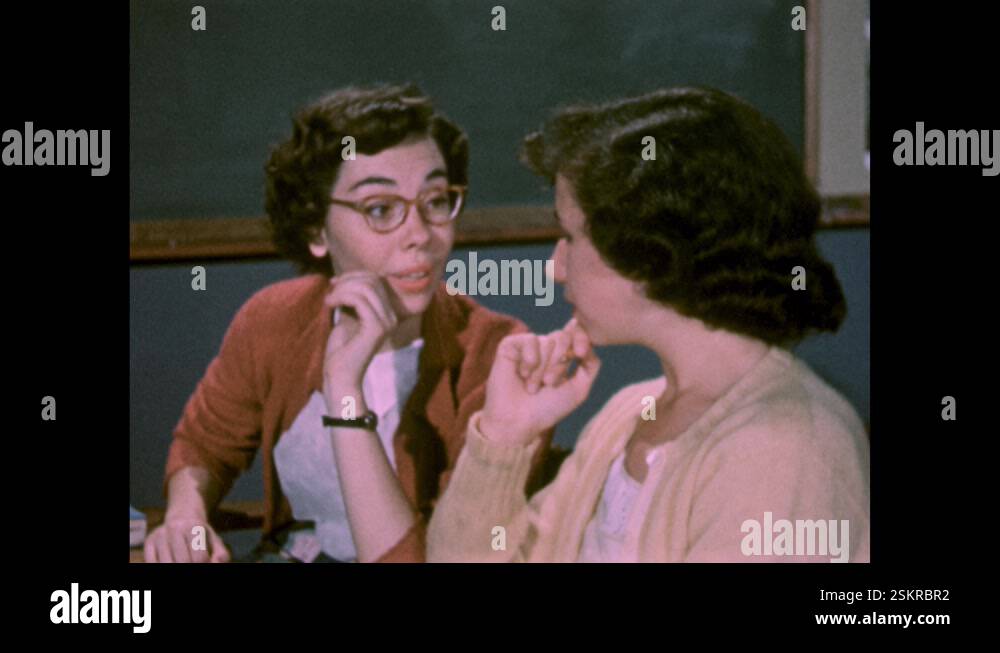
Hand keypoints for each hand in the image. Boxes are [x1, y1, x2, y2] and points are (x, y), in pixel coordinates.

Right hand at [144, 516, 229, 562]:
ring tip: (182, 563)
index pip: (199, 558)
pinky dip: (160, 567)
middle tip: (193, 564)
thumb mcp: (215, 541)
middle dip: (190, 568)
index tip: (205, 561)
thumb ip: (221, 555)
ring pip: (166, 563)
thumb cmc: (201, 536)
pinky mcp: (148, 542)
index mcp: (194, 527)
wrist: (182, 517)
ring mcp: (159, 535)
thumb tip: (215, 563)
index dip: (204, 564)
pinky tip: (171, 562)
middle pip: (183, 562)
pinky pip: (150, 562)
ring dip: (176, 568)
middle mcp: (175, 528)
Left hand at [322, 271, 398, 410]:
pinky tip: (329, 304)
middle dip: (348, 280)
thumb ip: (353, 299)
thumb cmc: (341, 349)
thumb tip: (348, 278)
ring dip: (342, 288)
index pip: (377, 281)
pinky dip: (340, 296)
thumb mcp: (349, 317)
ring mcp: (387, 322)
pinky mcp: (377, 328)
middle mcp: (393, 317)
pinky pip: (359, 300)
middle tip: (330, 290)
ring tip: (329, 299)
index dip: (354, 276)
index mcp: (389, 314)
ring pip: (366, 287)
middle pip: (373, 281)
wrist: (340, 376)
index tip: (335, 283)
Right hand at [479, 318, 600, 445]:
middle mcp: (545, 347)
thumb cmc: (548, 408)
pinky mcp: (510, 345)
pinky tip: (522, 374)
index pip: (576, 333)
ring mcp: (528, 345)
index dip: (581, 338)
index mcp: (562, 355)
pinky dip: (529, 360)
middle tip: (548, 383)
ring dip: (542, 369)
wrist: (518, 420)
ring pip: (547, 341)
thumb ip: (591, 365)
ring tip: (531, 387)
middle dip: (559, 364)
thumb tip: (589, 341)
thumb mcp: (579, 389)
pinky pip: (530, 340)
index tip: (580, 354)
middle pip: (563, 337)